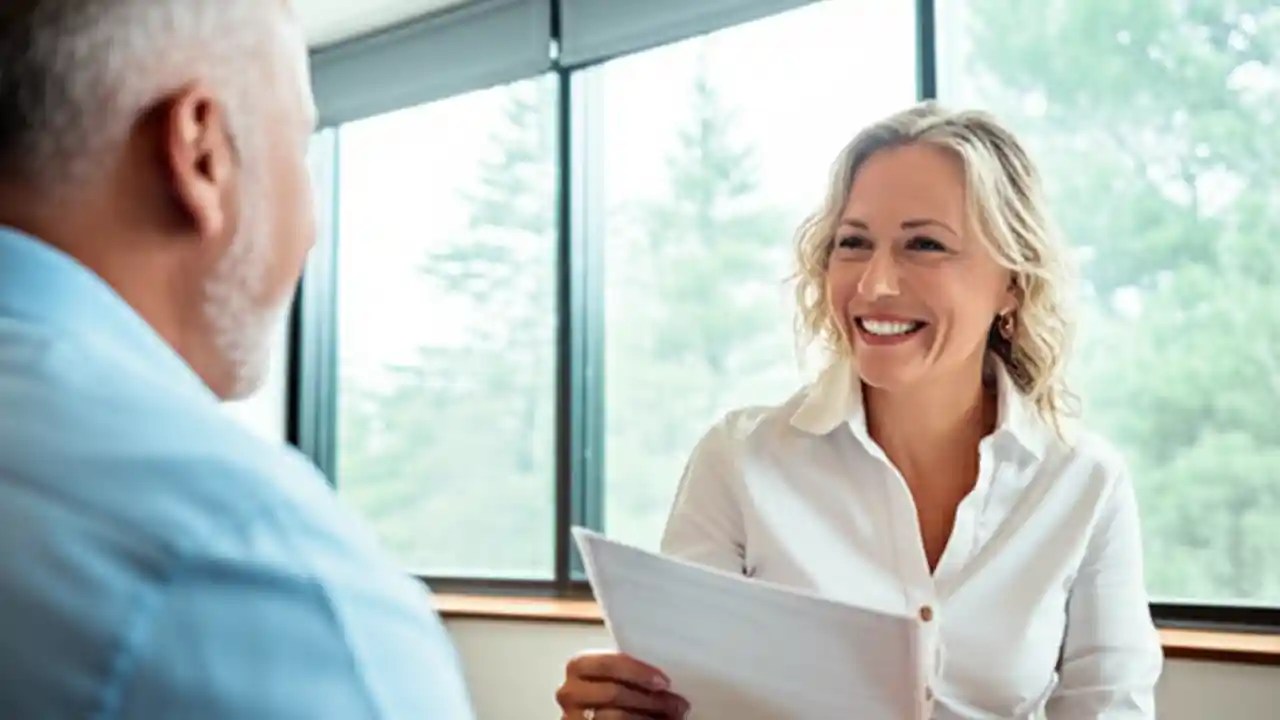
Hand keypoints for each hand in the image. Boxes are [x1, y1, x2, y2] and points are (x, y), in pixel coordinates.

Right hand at [556, 651, 689, 718]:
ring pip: (617, 717)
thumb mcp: (618, 675)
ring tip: (673, 715)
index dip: (638, 673)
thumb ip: (630, 670)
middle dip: (651, 699)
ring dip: (649, 717)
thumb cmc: (612, 690)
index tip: (664, 682)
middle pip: (614, 693)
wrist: (596, 713)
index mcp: (578, 666)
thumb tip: (667, 679)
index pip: (608, 664)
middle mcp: (569, 692)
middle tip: (677, 703)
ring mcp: (572, 717)